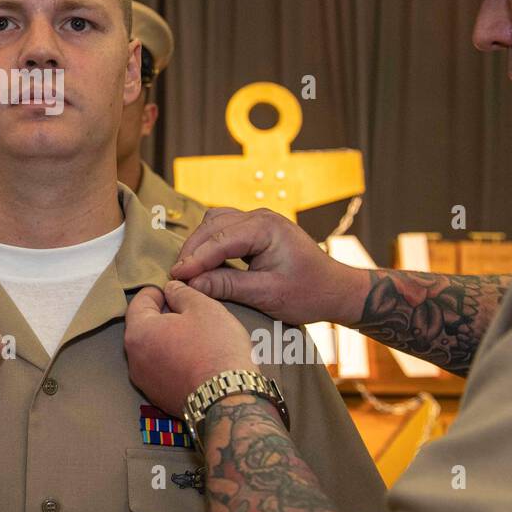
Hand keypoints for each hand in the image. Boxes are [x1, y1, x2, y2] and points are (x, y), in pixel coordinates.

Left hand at [124, 280, 256, 416]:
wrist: (228, 401)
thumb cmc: (215, 348)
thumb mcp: (203, 308)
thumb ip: (181, 293)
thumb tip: (170, 289)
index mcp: (138, 333)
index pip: (140, 301)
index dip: (158, 291)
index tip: (175, 289)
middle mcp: (134, 359)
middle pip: (144, 327)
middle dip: (163, 316)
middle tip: (190, 312)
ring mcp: (146, 382)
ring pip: (153, 350)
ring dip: (169, 340)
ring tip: (196, 336)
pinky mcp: (160, 399)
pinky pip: (163, 371)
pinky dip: (174, 361)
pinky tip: (196, 360)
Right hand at [170, 207, 367, 326]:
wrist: (336, 290)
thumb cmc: (309, 293)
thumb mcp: (267, 294)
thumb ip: (228, 286)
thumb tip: (192, 283)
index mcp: (266, 228)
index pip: (220, 239)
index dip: (195, 258)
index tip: (175, 276)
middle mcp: (261, 216)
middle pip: (213, 225)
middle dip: (193, 250)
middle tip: (176, 275)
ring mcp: (259, 220)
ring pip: (216, 223)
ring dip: (199, 244)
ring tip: (187, 269)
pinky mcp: (257, 229)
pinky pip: (224, 228)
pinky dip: (210, 242)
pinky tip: (202, 261)